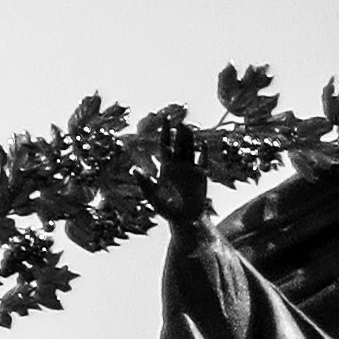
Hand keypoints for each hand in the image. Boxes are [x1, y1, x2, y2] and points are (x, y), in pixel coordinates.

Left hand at [150, 106, 209, 228]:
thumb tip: (134, 169)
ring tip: (189, 127)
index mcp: (167, 167)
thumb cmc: (167, 210)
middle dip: (179, 133)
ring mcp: (190, 170)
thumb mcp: (153, 197)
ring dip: (190, 139)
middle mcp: (179, 166)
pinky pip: (203, 162)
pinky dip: (204, 154)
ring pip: (190, 150)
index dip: (166, 132)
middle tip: (180, 122)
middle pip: (179, 145)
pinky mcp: (201, 176)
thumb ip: (144, 183)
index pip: (166, 145)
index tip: (166, 118)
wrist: (184, 220)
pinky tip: (204, 145)